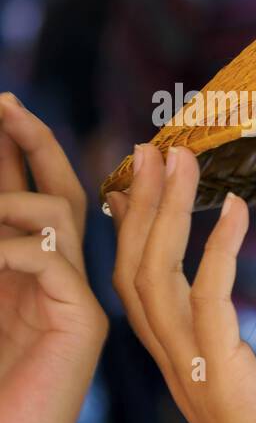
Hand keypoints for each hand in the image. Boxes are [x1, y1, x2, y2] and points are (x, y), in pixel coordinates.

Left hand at [0, 93, 107, 422]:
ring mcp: (77, 301)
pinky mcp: (82, 323)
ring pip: (60, 214)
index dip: (12, 151)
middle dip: (29, 140)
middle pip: (60, 191)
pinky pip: (48, 258)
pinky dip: (5, 246)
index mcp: (29, 279)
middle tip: (3, 99)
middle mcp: (60, 283)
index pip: (29, 198)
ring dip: (7, 196)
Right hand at [106, 142, 255, 422]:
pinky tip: (235, 210)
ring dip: (169, 213)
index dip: (144, 230)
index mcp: (189, 364)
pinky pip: (207, 301)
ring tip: (181, 158)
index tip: (153, 179)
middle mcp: (178, 364)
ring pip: (157, 276)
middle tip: (157, 147)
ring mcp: (193, 373)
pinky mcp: (223, 380)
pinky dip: (217, 250)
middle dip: (145, 205)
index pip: (148, 284)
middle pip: (139, 269)